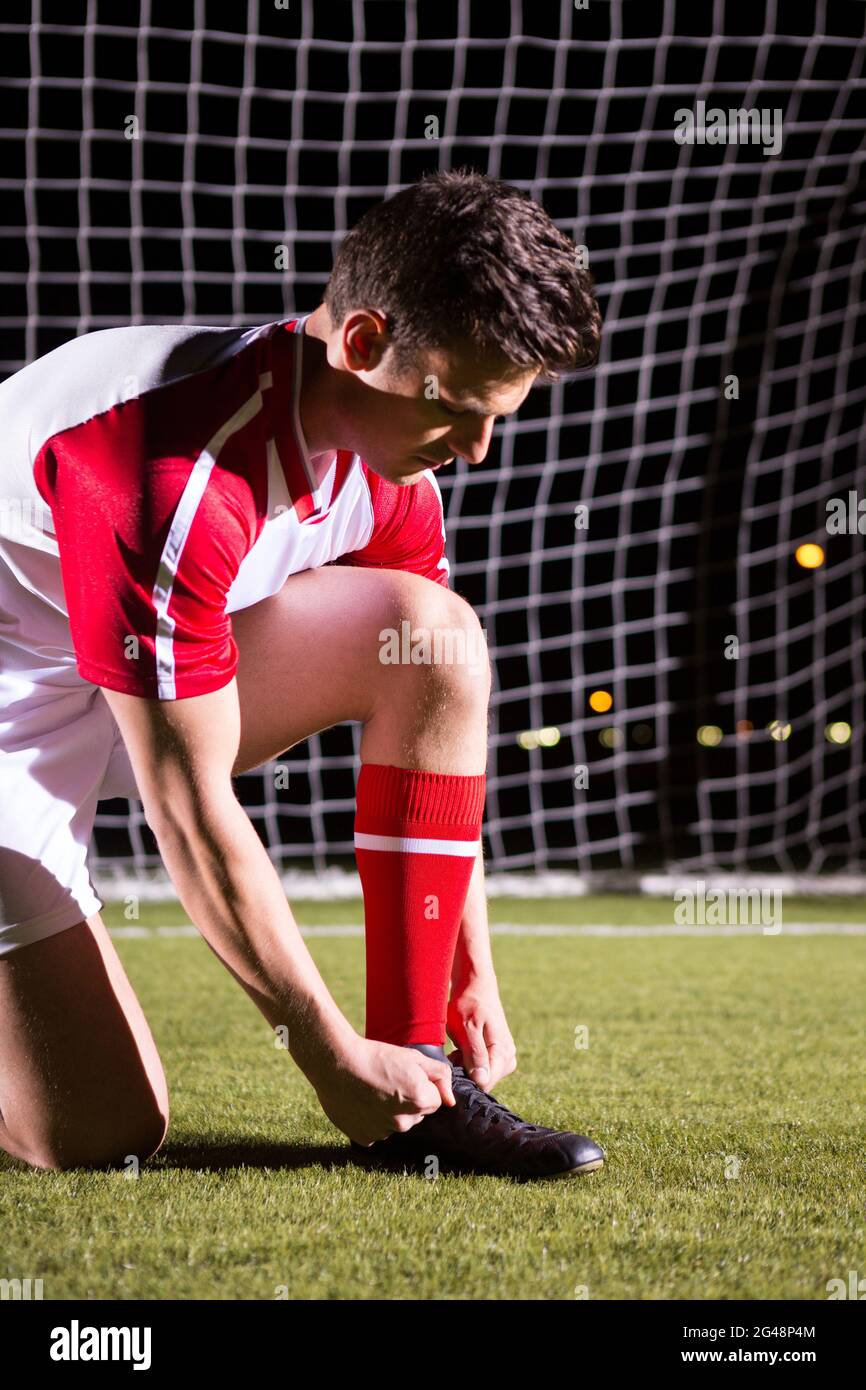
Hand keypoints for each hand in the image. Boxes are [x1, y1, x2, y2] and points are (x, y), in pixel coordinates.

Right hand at [310, 1034, 454, 1146]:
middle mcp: (404, 1123)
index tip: (404, 1075)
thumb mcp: (413, 1057)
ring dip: (389, 1111)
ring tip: (371, 1090)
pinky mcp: (364, 1138)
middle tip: (387, 1081)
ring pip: (395, 1123)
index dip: (421, 1085)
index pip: (434, 1100)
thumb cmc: (375, 1057)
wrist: (336, 1064)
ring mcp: (383, 1133)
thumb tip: (450, 1100)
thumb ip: (440, 1075)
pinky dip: (371, 1120)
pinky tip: (361, 1102)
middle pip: (415, 1113)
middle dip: (407, 1100)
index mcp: (420, 1101)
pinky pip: (376, 1131)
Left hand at [446, 974, 516, 1091]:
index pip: (484, 1084)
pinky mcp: (497, 1051)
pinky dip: (468, 1059)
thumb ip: (475, 1055)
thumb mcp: (467, 1028)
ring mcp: (504, 1055)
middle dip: (466, 1071)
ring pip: (480, 1074)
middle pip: (483, 1081)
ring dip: (466, 1065)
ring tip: (458, 1045)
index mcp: (503, 1053)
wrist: (474, 983)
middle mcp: (508, 1057)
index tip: (454, 1062)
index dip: (466, 1079)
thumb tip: (483, 1082)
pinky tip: (462, 1046)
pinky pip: (481, 1066)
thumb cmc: (468, 1003)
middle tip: (455, 1051)